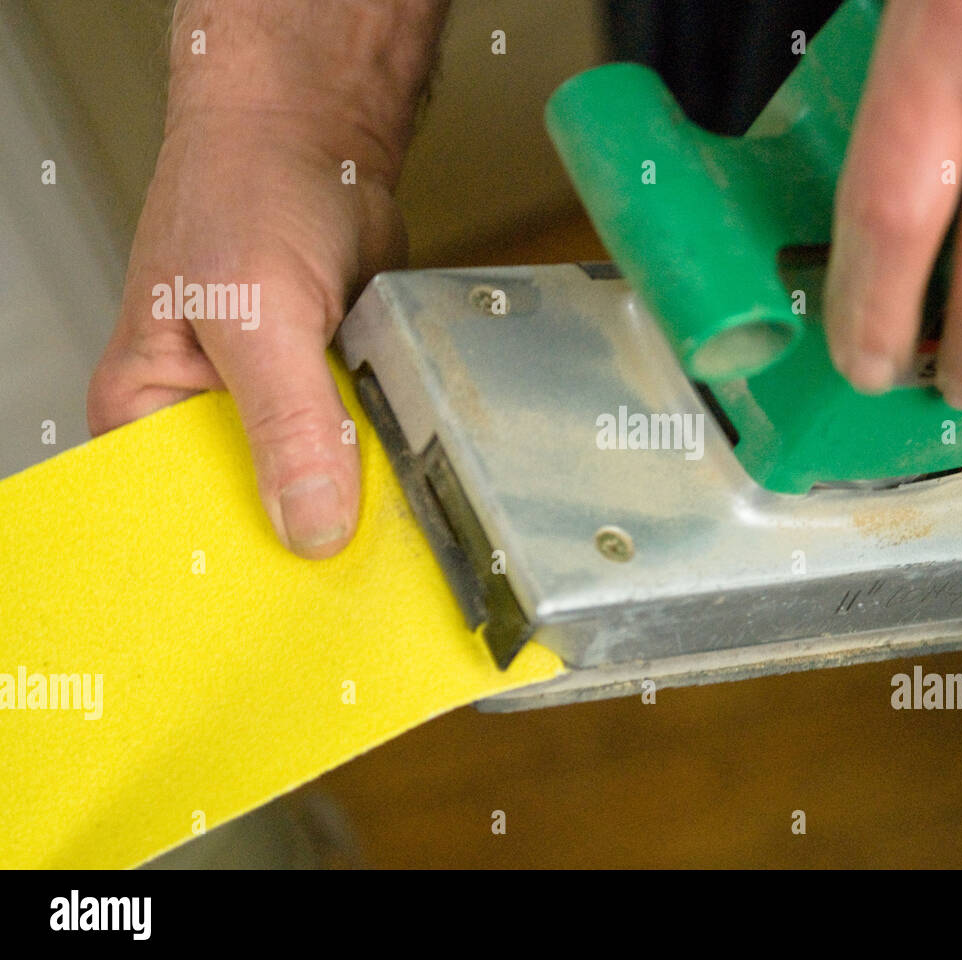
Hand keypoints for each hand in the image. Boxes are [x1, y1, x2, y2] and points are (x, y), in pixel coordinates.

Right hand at [88, 0, 442, 557]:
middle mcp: (210, 419)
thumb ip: (285, 420)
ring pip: (320, 485)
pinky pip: (364, 449)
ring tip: (396, 550)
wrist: (317, 138)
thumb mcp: (256, 312)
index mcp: (150, 409)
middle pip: (258, 511)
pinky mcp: (334, 392)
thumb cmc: (248, 193)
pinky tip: (415, 492)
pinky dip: (389, 464)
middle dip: (309, 537)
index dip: (237, 560)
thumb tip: (310, 522)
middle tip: (361, 587)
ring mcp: (278, 409)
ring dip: (360, 504)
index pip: (180, 516)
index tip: (292, 608)